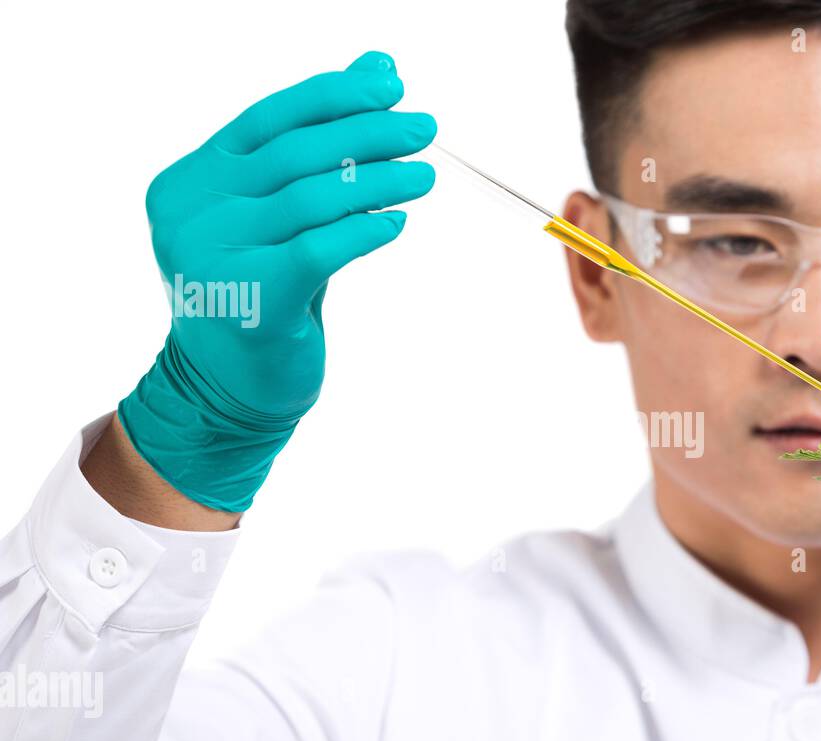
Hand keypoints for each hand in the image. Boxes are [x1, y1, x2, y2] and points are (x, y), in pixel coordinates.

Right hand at [117, 51, 436, 510]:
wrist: (234, 388)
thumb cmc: (266, 290)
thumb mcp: (287, 213)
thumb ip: (322, 142)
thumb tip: (378, 68)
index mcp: (191, 180)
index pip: (270, 118)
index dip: (335, 97)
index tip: (394, 86)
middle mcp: (189, 212)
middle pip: (295, 155)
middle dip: (369, 134)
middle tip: (426, 130)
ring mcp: (211, 256)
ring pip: (312, 200)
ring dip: (380, 182)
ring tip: (425, 177)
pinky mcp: (248, 299)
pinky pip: (319, 249)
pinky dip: (364, 231)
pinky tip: (396, 223)